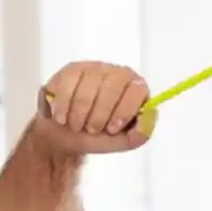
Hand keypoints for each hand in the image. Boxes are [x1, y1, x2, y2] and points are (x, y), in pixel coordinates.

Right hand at [34, 61, 156, 154]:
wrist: (66, 134)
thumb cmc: (97, 134)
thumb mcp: (121, 141)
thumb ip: (140, 134)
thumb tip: (149, 116)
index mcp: (135, 88)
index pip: (137, 89)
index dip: (124, 110)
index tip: (111, 129)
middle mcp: (117, 73)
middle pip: (112, 86)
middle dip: (99, 115)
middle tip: (91, 130)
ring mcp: (94, 69)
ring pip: (88, 86)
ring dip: (80, 113)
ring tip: (77, 125)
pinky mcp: (72, 70)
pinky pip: (68, 83)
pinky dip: (64, 106)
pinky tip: (62, 117)